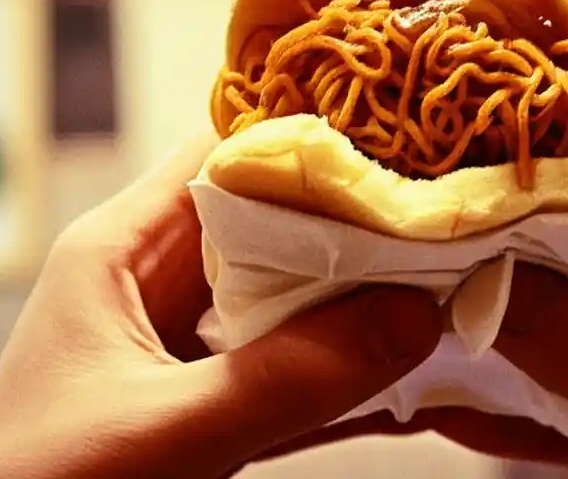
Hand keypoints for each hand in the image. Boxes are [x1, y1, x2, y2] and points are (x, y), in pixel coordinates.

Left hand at [0, 134, 443, 478]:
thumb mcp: (165, 431)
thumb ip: (288, 377)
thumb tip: (417, 315)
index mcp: (118, 248)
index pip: (224, 152)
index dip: (310, 135)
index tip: (405, 139)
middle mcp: (153, 280)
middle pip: (269, 219)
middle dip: (354, 218)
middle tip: (449, 212)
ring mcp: (181, 342)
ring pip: (286, 292)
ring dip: (356, 293)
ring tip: (448, 272)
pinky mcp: (202, 400)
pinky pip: (286, 363)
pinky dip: (342, 363)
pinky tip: (408, 362)